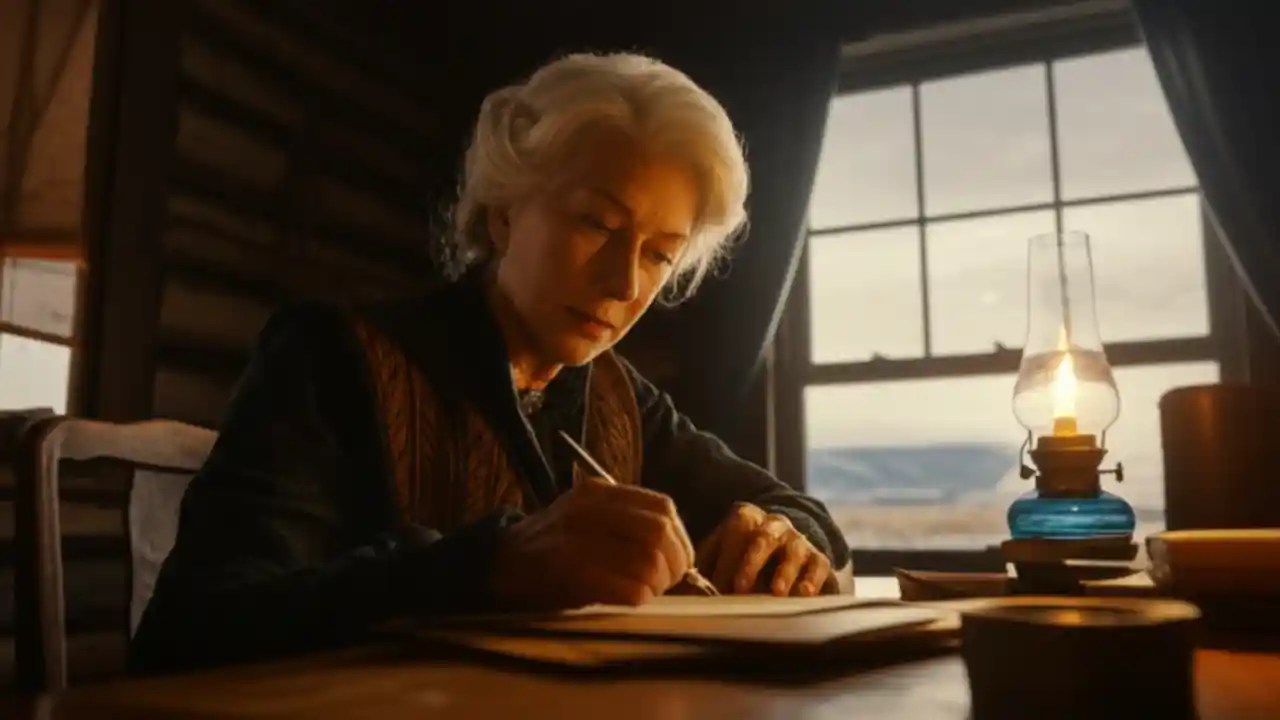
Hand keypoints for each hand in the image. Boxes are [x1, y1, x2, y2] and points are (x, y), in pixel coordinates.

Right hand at [490, 478, 693, 608]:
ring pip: (646, 560)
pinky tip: (632, 602)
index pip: (662, 506)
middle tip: (667, 582)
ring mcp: (576, 538)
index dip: (680, 537)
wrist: (495, 565)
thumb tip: (674, 550)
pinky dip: (638, 597)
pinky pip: (625, 586)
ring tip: (648, 593)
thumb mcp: (585, 519)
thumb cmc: (549, 548)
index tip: (679, 560)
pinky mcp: (567, 570)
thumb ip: (624, 523)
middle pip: (658, 533)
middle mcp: (589, 509)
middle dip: (673, 563)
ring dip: (656, 583)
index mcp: (598, 492)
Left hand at [696, 503, 834, 595]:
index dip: (726, 560)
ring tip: (777, 592)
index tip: (719, 586)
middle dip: (751, 563)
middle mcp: (774, 524)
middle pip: (763, 538)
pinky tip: (804, 594)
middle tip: (741, 588)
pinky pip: (819, 566)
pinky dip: (813, 580)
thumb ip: (706, 564)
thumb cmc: (741, 553)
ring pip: (794, 550)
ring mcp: (798, 540)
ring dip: (785, 571)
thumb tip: (687, 586)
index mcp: (746, 518)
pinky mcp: (818, 557)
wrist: (783, 543)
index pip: (735, 533)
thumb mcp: (720, 551)